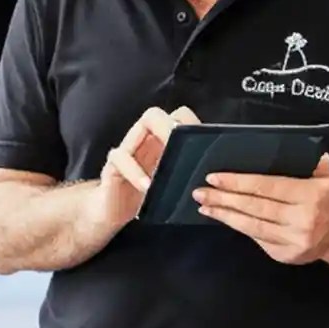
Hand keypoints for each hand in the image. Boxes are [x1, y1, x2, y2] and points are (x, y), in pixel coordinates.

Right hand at [91, 105, 199, 230]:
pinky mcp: (112, 165)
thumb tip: (217, 176)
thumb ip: (187, 174)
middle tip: (184, 143)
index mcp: (161, 142)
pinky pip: (121, 158)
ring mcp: (127, 149)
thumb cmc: (146, 198)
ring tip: (170, 160)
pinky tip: (147, 186)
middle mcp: (144, 139)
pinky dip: (136, 171)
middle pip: (156, 114)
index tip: (205, 142)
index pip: (178, 117)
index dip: (191, 123)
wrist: (111, 213)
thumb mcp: (171, 186)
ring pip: (141, 127)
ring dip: (159, 141)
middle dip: (172, 125)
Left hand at [192, 154, 328, 264]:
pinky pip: (258, 238)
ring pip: (253, 226)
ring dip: (225, 216)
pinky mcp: (287, 255)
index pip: (267, 186)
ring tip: (205, 207)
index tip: (214, 178)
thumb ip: (310, 161)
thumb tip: (293, 144)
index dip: (238, 182)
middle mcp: (303, 219)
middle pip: (255, 207)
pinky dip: (239, 227)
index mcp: (311, 196)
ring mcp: (295, 240)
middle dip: (224, 199)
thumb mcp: (326, 176)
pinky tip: (224, 218)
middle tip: (200, 192)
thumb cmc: (327, 199)